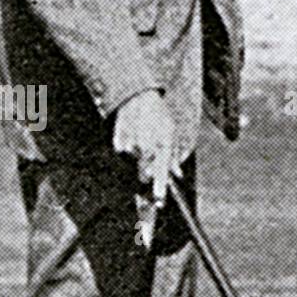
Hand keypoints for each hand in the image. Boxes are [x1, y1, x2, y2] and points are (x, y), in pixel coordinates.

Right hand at [113, 88, 173, 203]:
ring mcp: (132, 144)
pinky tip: (131, 132)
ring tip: (141, 135)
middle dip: (146, 171)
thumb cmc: (158, 115)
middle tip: (148, 153)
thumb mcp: (171, 132)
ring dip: (137, 155)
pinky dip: (126, 146)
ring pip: (134, 161)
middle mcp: (147, 146)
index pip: (161, 171)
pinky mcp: (118, 141)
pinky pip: (123, 152)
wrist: (138, 96)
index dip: (160, 187)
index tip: (159, 200)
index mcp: (163, 144)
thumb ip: (173, 155)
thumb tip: (177, 174)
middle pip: (144, 173)